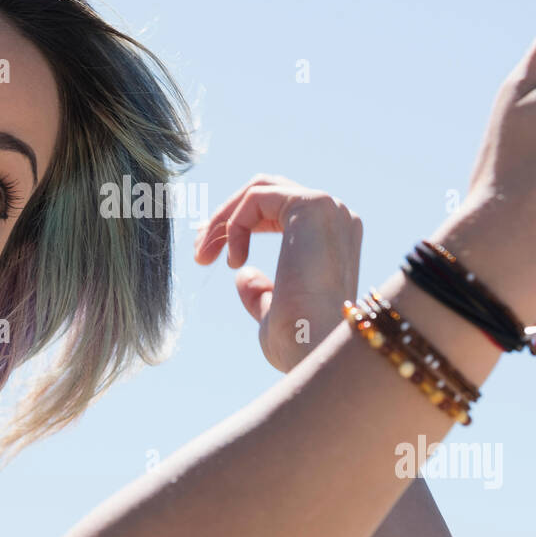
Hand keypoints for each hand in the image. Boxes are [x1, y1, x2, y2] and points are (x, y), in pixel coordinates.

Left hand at [192, 174, 361, 372]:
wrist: (316, 347)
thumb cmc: (299, 342)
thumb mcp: (273, 315)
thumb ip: (261, 293)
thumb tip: (243, 275)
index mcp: (333, 239)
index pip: (280, 210)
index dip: (239, 226)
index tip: (207, 253)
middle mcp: (336, 217)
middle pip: (268, 192)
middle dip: (226, 217)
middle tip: (199, 250)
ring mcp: (327, 208)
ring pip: (259, 189)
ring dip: (224, 219)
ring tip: (204, 254)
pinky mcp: (312, 205)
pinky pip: (256, 198)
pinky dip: (234, 225)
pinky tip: (234, 260)